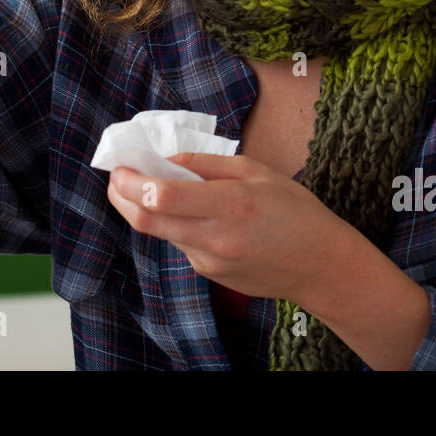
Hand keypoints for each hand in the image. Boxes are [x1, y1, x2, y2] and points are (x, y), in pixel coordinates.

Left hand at [105, 151, 348, 302]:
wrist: (319, 265)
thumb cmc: (294, 210)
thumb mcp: (256, 171)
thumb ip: (206, 165)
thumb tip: (165, 161)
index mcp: (231, 204)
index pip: (163, 197)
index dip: (132, 181)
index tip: (120, 165)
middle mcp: (216, 237)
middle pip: (147, 221)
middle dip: (121, 198)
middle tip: (116, 178)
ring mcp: (210, 261)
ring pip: (162, 232)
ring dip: (149, 210)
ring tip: (156, 187)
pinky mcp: (209, 274)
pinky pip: (182, 244)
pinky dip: (177, 225)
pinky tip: (198, 216)